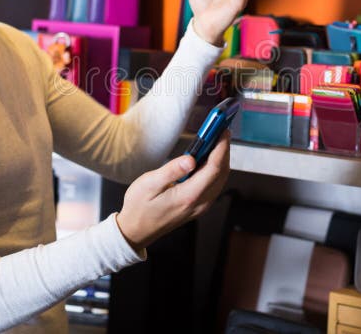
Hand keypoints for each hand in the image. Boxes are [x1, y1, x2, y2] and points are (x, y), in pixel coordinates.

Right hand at [116, 134, 230, 250]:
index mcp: (189, 196)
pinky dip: (215, 169)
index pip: (214, 168)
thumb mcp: (149, 184)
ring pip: (221, 180)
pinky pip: (214, 185)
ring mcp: (201, 206)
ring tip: (216, 140)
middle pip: (222, 173)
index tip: (223, 130)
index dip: (221, 148)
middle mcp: (200, 203)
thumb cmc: (139, 207)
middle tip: (221, 130)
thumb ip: (171, 170)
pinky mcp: (198, 206)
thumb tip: (191, 158)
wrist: (136, 231)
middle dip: (224, 150)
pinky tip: (208, 158)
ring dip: (221, 159)